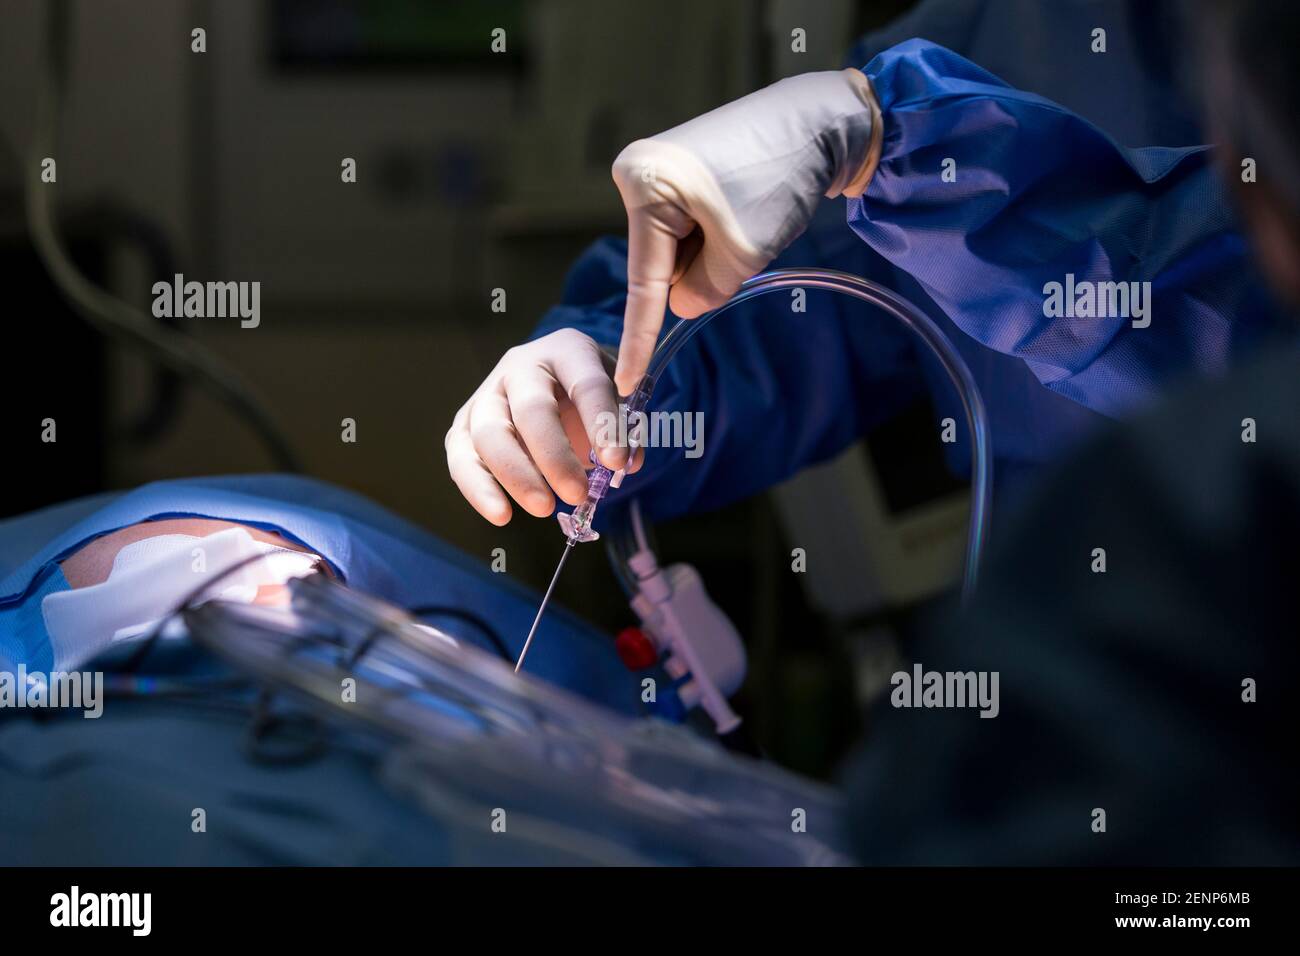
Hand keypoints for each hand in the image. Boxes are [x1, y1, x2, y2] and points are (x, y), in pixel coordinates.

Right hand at [445, 329, 640, 524]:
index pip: (587, 384)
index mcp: (567, 351)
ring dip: (516, 476)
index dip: (602, 424)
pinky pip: (461, 457)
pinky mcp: (463, 424)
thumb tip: (627, 464)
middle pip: (532, 409)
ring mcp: (487, 393)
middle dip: (555, 456)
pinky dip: (479, 489)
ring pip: (489, 433)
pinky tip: (501, 515)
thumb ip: (624, 429)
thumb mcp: (614, 400)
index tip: (616, 463)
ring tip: (543, 509)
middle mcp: (521, 366)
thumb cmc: (585, 395)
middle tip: (576, 494)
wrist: (549, 384)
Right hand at [609, 68, 880, 393]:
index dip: (639, 339)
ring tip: (747, 214)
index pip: (643, 283)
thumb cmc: (780, 175)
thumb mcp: (743, 253)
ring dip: (714, 253)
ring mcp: (659, 174)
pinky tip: (744, 211)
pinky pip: (691, 234)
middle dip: (702, 269)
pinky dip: (719, 239)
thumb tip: (684, 302)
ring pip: (680, 255)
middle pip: (662, 268)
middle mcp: (639, 175)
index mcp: (643, 186)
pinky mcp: (683, 178)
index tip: (626, 384)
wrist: (823, 121)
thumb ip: (705, 293)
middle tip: (742, 235)